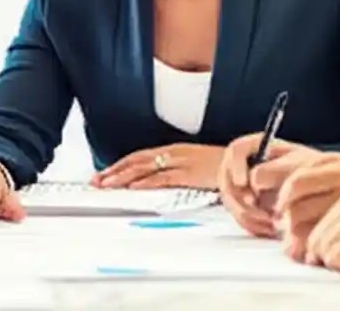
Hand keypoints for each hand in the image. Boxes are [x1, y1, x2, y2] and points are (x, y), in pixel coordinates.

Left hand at [91, 143, 222, 189]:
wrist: (243, 163)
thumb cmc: (220, 167)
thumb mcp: (193, 164)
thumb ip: (175, 170)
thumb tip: (156, 180)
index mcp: (172, 150)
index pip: (138, 157)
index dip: (119, 165)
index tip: (103, 174)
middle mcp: (172, 153)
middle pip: (136, 161)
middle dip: (114, 171)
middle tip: (96, 181)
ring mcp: (179, 162)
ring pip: (144, 169)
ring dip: (122, 177)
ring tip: (106, 185)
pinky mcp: (188, 174)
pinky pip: (162, 178)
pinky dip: (145, 183)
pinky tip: (133, 188)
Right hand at [217, 133, 320, 237]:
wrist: (307, 181)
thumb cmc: (304, 166)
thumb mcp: (294, 162)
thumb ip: (273, 169)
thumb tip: (254, 182)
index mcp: (252, 146)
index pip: (235, 150)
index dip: (236, 167)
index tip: (243, 183)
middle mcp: (238, 164)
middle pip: (228, 181)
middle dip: (244, 201)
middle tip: (264, 213)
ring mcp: (235, 185)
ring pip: (231, 202)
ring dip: (250, 216)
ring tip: (272, 222)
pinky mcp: (239, 204)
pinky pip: (238, 217)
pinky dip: (252, 225)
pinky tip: (269, 228)